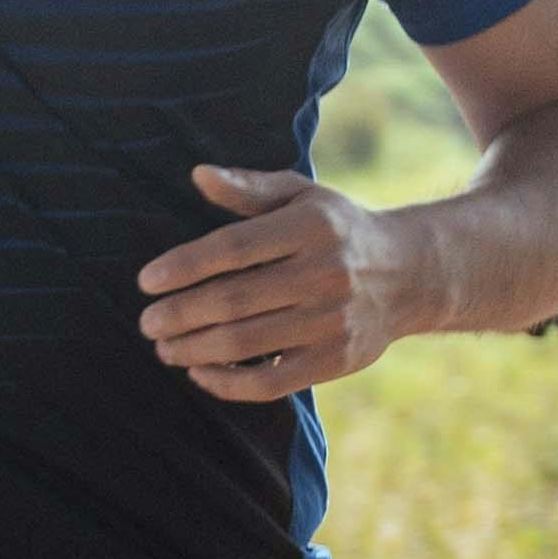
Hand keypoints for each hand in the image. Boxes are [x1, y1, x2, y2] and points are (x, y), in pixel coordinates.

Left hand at [138, 161, 412, 401]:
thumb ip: (249, 189)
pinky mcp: (336, 360)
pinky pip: (271, 383)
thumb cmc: (338, 229)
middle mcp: (325, 273)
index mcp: (311, 226)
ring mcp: (333, 321)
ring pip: (247, 343)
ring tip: (164, 348)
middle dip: (180, 314)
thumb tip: (199, 175)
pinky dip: (228, 383)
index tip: (147, 281)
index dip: (184, 266)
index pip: (233, 248)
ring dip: (195, 349)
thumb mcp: (302, 196)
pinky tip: (200, 373)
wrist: (411, 273)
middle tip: (147, 322)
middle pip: (234, 300)